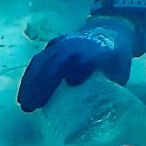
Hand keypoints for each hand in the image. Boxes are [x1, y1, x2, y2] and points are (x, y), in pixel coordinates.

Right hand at [16, 15, 141, 111]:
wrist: (109, 30)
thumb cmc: (116, 58)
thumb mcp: (120, 71)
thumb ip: (111, 88)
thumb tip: (101, 115)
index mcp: (100, 50)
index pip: (89, 57)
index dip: (81, 67)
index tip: (72, 82)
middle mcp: (79, 44)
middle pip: (59, 60)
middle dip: (45, 82)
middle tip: (34, 106)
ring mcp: (64, 44)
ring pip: (44, 60)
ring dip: (32, 82)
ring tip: (25, 104)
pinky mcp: (54, 46)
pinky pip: (39, 60)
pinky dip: (30, 78)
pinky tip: (24, 95)